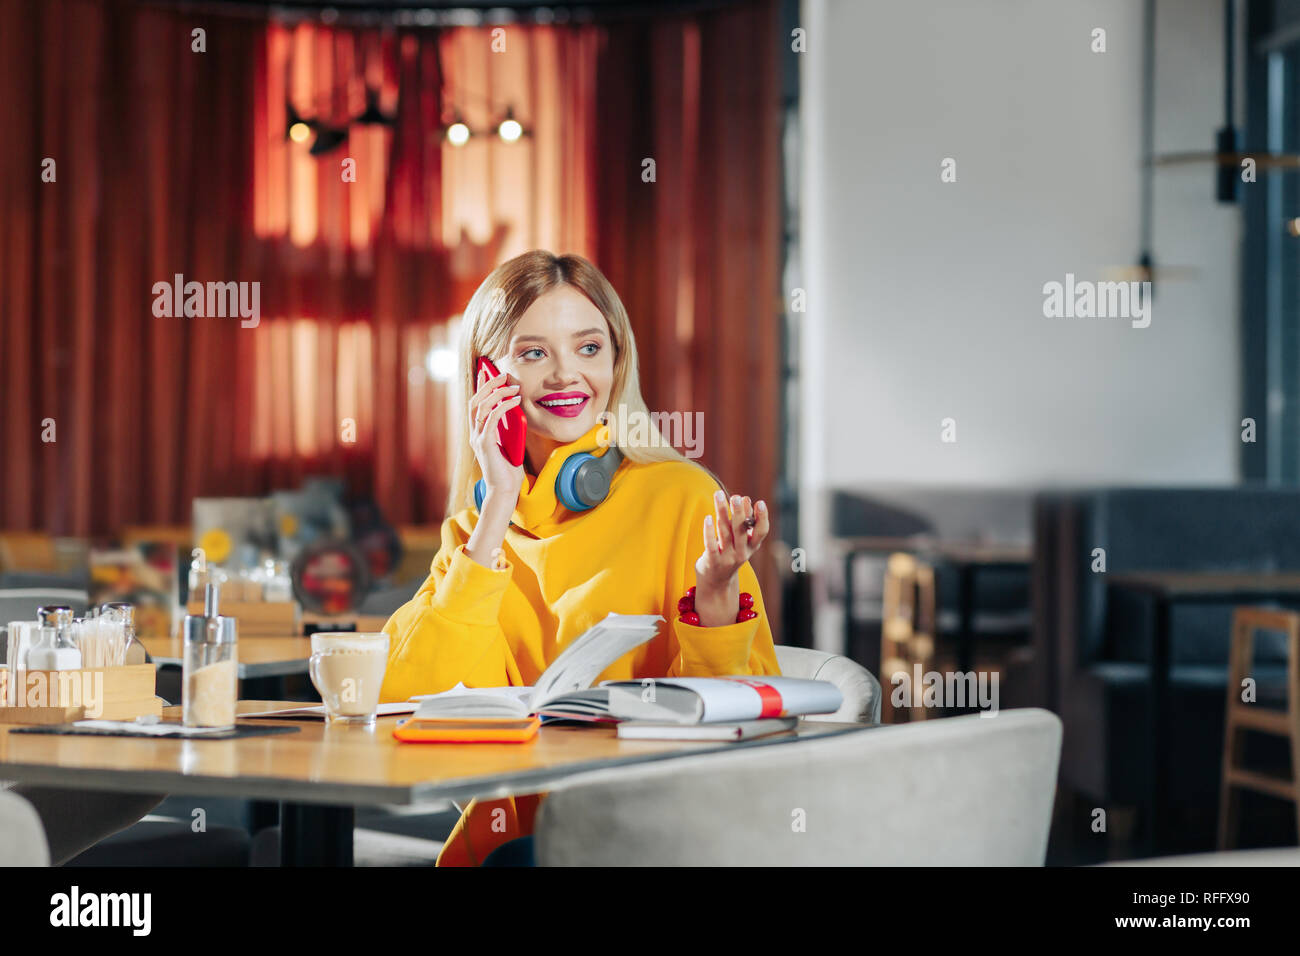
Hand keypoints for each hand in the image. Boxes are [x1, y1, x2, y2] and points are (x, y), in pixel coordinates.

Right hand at [469, 365, 525, 504]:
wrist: (505, 490)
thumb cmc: (509, 469)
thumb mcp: (509, 443)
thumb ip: (507, 428)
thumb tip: (515, 410)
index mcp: (478, 432)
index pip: (476, 403)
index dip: (480, 386)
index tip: (486, 370)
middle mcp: (474, 433)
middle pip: (476, 401)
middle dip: (488, 384)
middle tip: (501, 373)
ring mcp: (478, 438)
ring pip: (482, 407)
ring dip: (497, 393)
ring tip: (512, 386)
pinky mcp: (485, 444)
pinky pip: (491, 419)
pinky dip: (503, 406)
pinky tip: (515, 401)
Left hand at [693, 491, 769, 625]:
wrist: (716, 580)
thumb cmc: (729, 552)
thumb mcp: (739, 539)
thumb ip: (742, 520)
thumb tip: (744, 498)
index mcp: (752, 547)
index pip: (761, 532)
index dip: (762, 518)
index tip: (760, 502)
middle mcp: (742, 553)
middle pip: (741, 530)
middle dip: (739, 512)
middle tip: (736, 497)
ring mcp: (727, 558)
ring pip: (725, 532)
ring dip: (722, 512)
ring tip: (718, 495)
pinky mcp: (712, 561)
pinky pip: (711, 544)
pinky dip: (709, 531)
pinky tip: (708, 517)